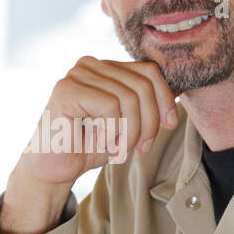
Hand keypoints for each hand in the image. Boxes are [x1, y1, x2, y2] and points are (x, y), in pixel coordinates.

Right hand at [17, 57, 177, 187]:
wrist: (54, 169)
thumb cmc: (89, 146)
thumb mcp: (128, 124)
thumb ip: (147, 104)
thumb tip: (179, 91)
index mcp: (106, 68)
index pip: (149, 71)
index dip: (165, 99)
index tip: (168, 126)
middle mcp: (90, 64)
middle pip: (142, 84)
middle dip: (149, 122)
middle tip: (142, 148)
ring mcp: (76, 74)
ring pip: (129, 98)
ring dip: (130, 132)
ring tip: (119, 150)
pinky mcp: (66, 89)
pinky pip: (110, 106)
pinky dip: (113, 132)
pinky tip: (102, 144)